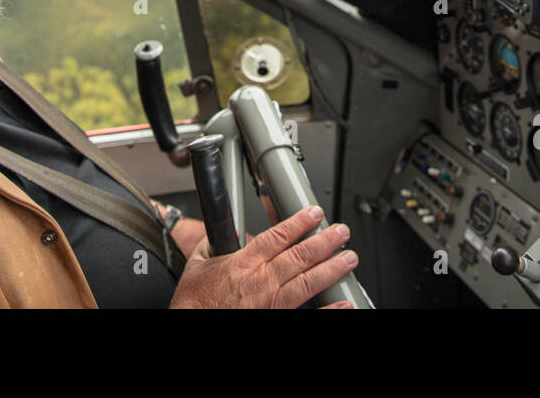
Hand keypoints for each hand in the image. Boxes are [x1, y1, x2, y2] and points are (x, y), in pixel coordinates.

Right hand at [169, 205, 357, 308]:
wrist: (190, 325)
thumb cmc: (194, 303)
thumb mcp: (198, 264)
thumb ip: (216, 244)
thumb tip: (229, 231)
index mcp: (243, 263)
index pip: (277, 235)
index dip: (299, 222)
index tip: (314, 212)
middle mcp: (261, 281)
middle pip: (300, 255)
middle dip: (324, 241)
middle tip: (341, 231)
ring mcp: (271, 303)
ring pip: (308, 282)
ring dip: (332, 268)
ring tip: (349, 259)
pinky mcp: (276, 320)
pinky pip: (307, 315)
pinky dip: (329, 311)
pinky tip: (344, 303)